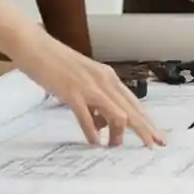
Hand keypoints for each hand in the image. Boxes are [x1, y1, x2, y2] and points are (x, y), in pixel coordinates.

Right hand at [8, 30, 164, 147]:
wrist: (36, 46)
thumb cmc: (58, 64)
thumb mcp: (84, 82)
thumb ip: (95, 102)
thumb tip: (102, 124)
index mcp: (109, 78)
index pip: (134, 104)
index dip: (147, 122)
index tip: (157, 137)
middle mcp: (104, 81)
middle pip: (131, 110)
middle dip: (144, 130)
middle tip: (154, 146)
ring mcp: (89, 86)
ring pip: (115, 113)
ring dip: (117, 134)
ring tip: (113, 147)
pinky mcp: (72, 92)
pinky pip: (86, 115)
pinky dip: (92, 130)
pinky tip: (94, 141)